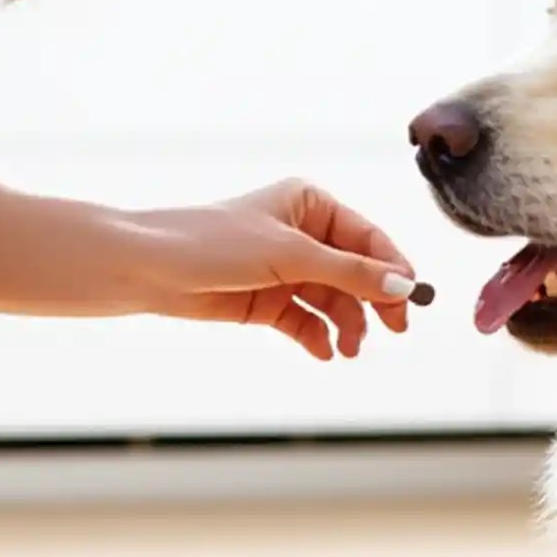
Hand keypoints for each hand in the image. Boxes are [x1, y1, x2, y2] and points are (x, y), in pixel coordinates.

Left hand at [137, 179, 417, 359]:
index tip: (411, 300)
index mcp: (311, 204)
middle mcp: (302, 234)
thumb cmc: (211, 244)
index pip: (369, 238)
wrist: (144, 269)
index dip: (393, 269)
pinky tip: (324, 352)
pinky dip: (318, 337)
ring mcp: (284, 269)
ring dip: (346, 325)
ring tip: (348, 350)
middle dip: (373, 303)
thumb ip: (351, 273)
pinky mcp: (266, 300)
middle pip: (357, 273)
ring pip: (333, 301)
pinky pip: (306, 321)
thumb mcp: (290, 255)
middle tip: (393, 331)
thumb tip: (404, 284)